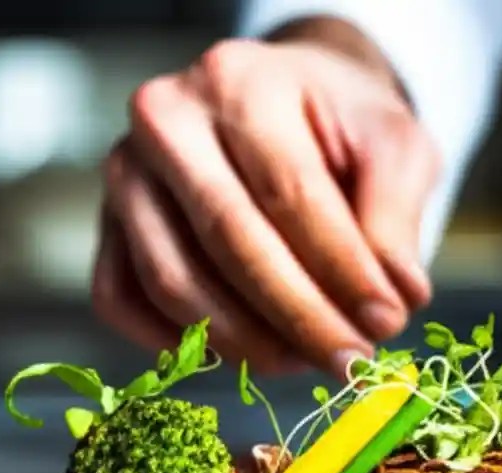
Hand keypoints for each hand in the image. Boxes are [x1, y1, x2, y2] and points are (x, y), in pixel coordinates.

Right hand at [92, 19, 439, 378]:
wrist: (289, 105)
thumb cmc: (343, 126)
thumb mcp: (395, 146)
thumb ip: (395, 216)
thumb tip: (395, 301)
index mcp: (238, 80)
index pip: (288, 191)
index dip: (341, 267)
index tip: (388, 321)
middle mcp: (164, 120)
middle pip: (228, 240)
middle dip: (299, 317)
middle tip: (354, 362)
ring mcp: (124, 176)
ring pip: (173, 283)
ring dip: (250, 343)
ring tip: (314, 359)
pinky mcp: (105, 226)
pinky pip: (125, 302)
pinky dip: (187, 346)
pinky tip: (255, 355)